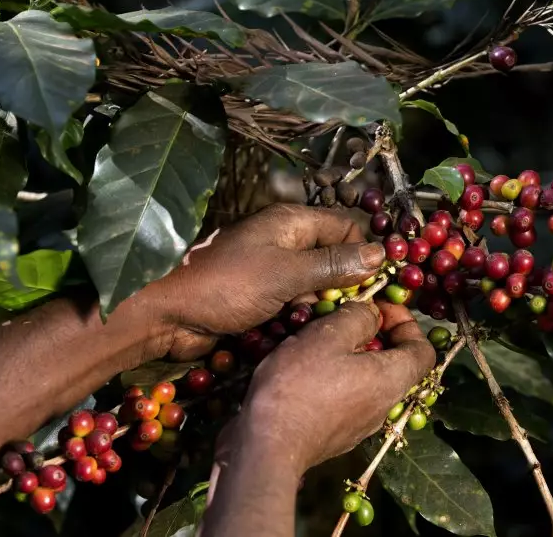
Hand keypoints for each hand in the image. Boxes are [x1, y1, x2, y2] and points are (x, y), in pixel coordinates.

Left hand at [139, 204, 385, 360]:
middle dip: (348, 282)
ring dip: (326, 302)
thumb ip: (332, 265)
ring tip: (338, 322)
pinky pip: (295, 302)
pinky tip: (311, 330)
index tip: (384, 282)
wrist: (167, 313)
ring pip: (316, 283)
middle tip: (364, 310)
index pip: (345, 227)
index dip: (366, 251)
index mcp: (290, 223)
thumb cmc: (225, 286)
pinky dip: (304, 315)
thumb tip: (380, 255)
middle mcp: (284, 241)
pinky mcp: (261, 296)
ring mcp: (271, 269)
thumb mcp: (285, 274)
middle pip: (333, 256)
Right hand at [216, 301, 435, 473]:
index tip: (377, 308)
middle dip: (373, 335)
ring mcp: (360, 424)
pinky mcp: (336, 435)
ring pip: (367, 380)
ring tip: (318, 341)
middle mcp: (383, 405)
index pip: (424, 350)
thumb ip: (357, 318)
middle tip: (343, 320)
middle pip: (394, 364)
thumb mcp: (328, 336)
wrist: (267, 448)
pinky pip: (346, 398)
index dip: (406, 322)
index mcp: (391, 379)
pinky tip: (304, 370)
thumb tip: (372, 315)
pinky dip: (335, 378)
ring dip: (350, 356)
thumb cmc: (300, 387)